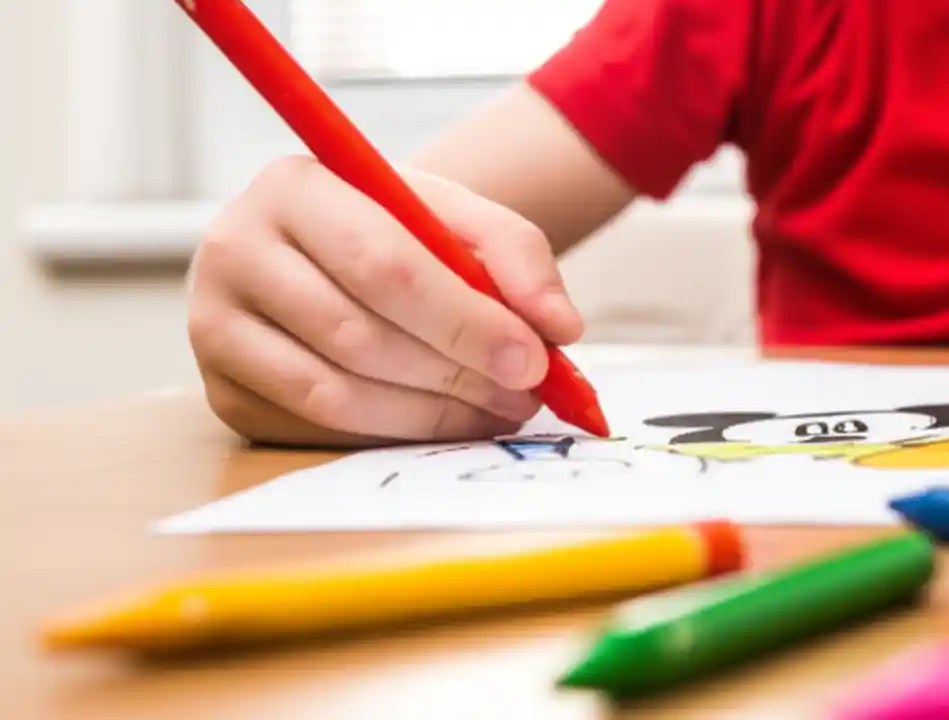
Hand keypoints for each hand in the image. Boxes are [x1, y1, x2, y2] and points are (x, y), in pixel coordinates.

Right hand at [188, 156, 582, 445]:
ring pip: (336, 396)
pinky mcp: (224, 393)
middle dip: (456, 376)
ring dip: (432, 417)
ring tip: (495, 409)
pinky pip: (318, 432)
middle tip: (523, 394)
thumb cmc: (396, 230)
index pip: (383, 265)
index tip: (532, 359)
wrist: (327, 252)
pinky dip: (393, 436)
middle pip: (358, 337)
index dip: (464, 321)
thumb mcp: (457, 216)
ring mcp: (217, 326)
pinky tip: (443, 422)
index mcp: (294, 187)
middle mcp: (235, 250)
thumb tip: (559, 328)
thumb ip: (517, 256)